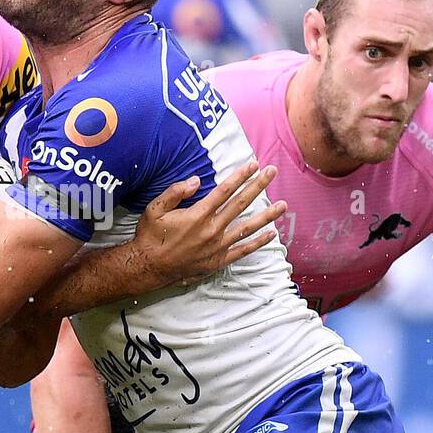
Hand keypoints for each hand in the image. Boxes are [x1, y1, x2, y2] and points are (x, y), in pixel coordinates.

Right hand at [132, 161, 286, 285]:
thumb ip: (175, 192)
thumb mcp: (155, 209)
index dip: (240, 176)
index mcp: (197, 215)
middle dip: (257, 186)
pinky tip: (271, 234)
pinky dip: (258, 242)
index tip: (253, 165)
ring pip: (247, 227)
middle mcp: (211, 230)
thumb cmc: (150, 236)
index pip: (224, 191)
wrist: (149, 267)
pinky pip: (243, 250)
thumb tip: (197, 180)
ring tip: (283, 205)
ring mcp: (217, 246)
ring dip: (266, 215)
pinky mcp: (218, 260)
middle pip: (240, 204)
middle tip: (272, 172)